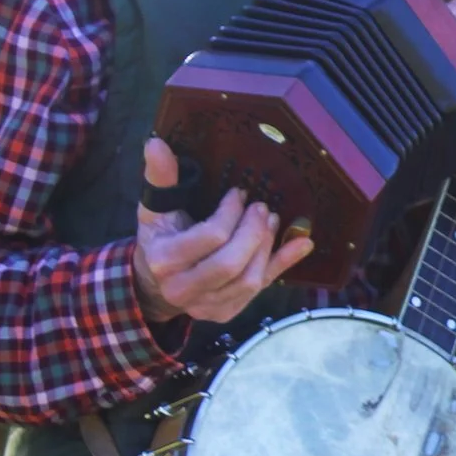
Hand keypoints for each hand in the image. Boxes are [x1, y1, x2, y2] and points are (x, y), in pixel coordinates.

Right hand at [131, 139, 313, 325]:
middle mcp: (182, 288)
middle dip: (254, 232)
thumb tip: (156, 142)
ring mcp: (205, 306)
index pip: (210, 237)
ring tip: (270, 221)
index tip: (238, 195)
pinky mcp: (225, 313)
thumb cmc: (160, 238)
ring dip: (268, 246)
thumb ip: (159, 177)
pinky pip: (262, 290)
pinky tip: (300, 244)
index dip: (231, 213)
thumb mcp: (155, 207)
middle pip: (231, 263)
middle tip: (262, 208)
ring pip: (250, 280)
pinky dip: (283, 264)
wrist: (155, 283)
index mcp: (164, 260)